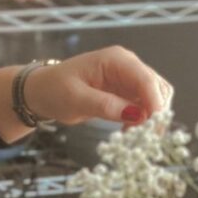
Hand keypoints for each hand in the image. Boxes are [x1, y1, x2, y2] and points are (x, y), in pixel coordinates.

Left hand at [0, 46, 173, 141]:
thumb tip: (136, 115)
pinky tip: (129, 132)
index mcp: (115, 60)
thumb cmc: (54, 90)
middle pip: (156, 88)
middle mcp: (127, 65)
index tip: (154, 126)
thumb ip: (105, 105)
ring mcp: (128, 79)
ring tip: (133, 136)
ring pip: (155, 98)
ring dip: (150, 118)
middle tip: (145, 138)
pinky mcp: (126, 92)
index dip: (155, 103)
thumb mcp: (75, 99)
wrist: (41, 92)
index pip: (145, 79)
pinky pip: (144, 106)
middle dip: (156, 113)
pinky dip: (142, 120)